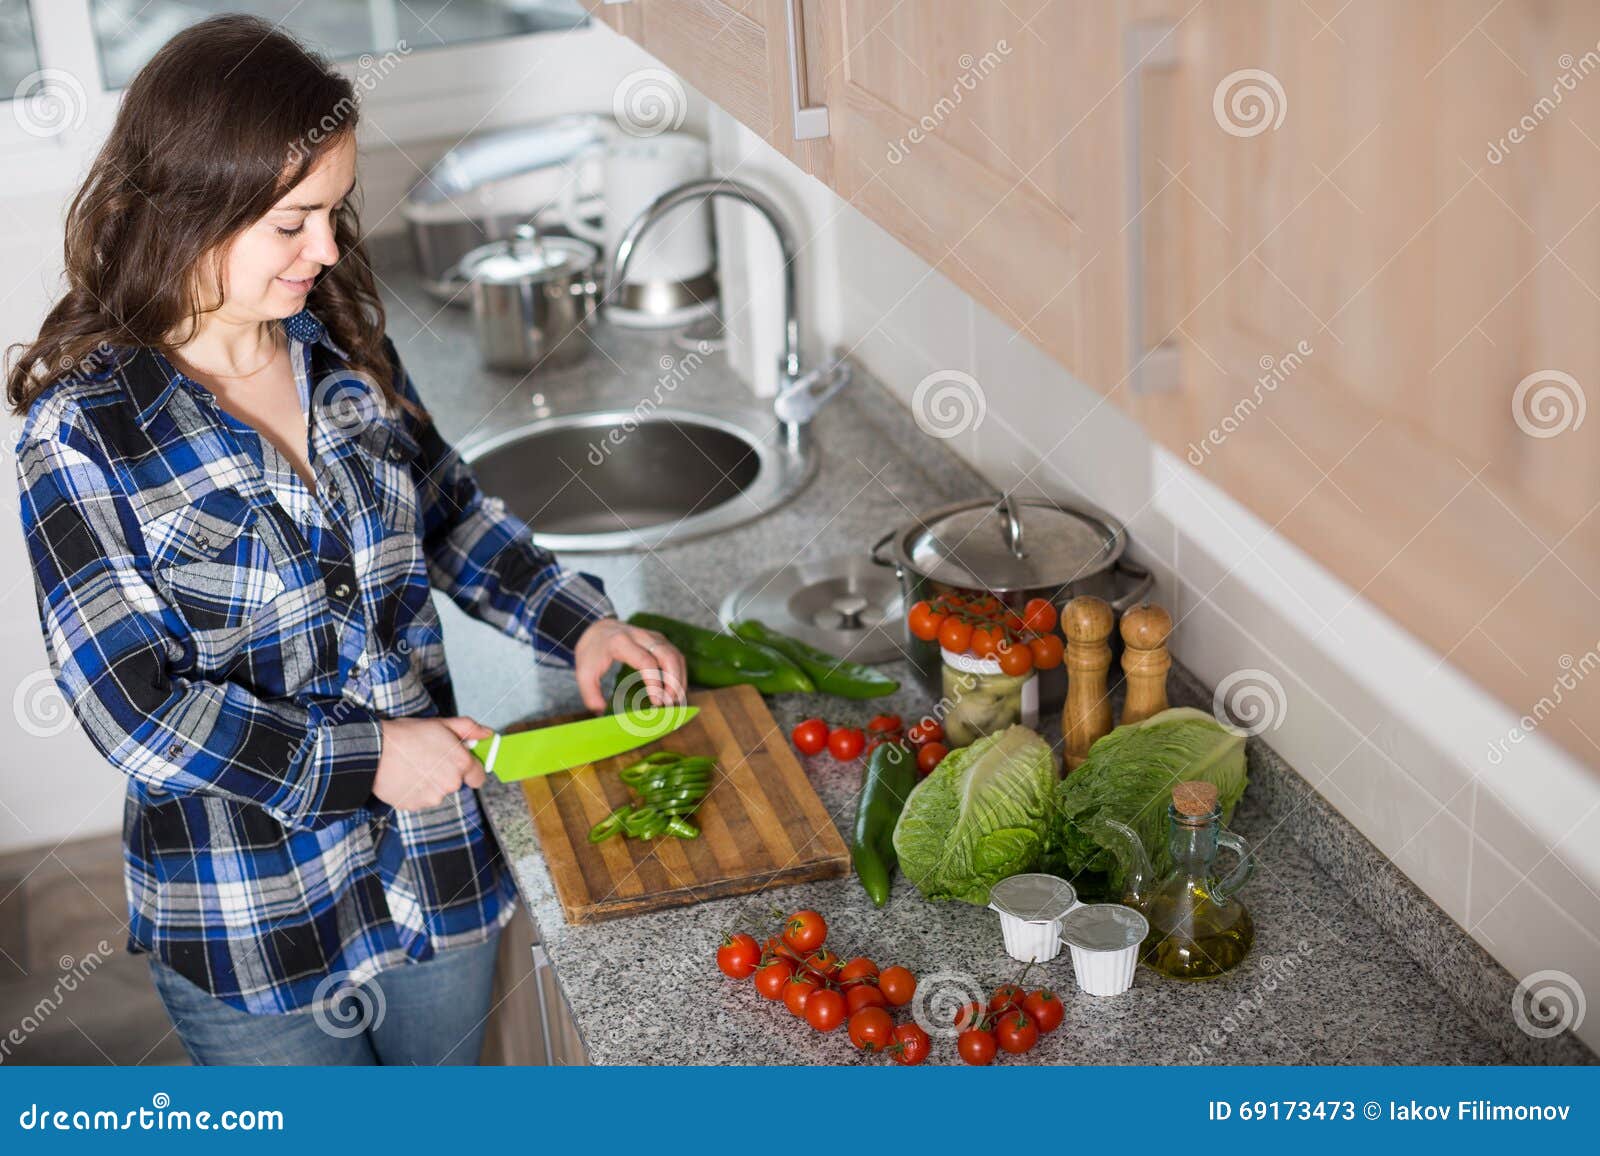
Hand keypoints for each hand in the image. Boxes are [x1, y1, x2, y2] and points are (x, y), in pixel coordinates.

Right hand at [372, 716, 491, 810]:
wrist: (373, 751)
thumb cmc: (406, 735)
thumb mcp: (440, 723)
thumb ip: (468, 728)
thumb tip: (487, 733)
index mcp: (460, 763)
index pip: (478, 777)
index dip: (470, 769)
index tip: (458, 763)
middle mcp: (450, 783)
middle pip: (456, 783)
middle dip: (446, 773)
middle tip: (428, 759)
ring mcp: (433, 797)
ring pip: (437, 792)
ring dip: (430, 783)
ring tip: (413, 766)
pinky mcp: (415, 806)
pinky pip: (420, 800)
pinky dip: (415, 791)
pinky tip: (405, 777)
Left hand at [572, 617, 687, 712]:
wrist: (596, 628)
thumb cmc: (592, 651)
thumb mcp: (584, 673)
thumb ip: (591, 694)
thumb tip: (603, 713)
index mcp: (621, 643)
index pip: (646, 662)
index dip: (655, 683)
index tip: (657, 702)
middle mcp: (640, 636)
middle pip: (668, 655)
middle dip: (674, 681)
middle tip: (671, 702)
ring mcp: (652, 636)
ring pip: (675, 655)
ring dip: (679, 678)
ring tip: (676, 700)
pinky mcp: (659, 640)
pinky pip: (676, 655)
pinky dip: (679, 673)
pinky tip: (676, 689)